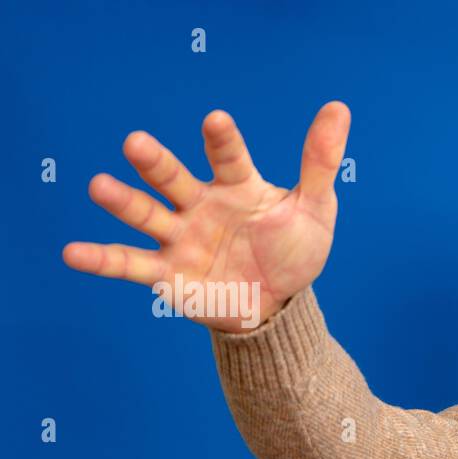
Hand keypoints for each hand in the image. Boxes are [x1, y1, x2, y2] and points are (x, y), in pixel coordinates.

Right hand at [63, 101, 351, 332]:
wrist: (279, 305)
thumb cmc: (294, 250)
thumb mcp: (315, 209)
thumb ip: (319, 163)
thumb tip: (338, 109)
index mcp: (237, 187)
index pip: (228, 158)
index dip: (221, 141)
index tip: (216, 121)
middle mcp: (201, 206)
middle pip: (173, 179)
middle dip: (154, 163)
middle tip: (136, 143)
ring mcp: (181, 238)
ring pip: (146, 216)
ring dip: (123, 202)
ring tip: (99, 186)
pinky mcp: (168, 274)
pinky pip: (131, 265)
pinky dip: (101, 260)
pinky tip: (73, 253)